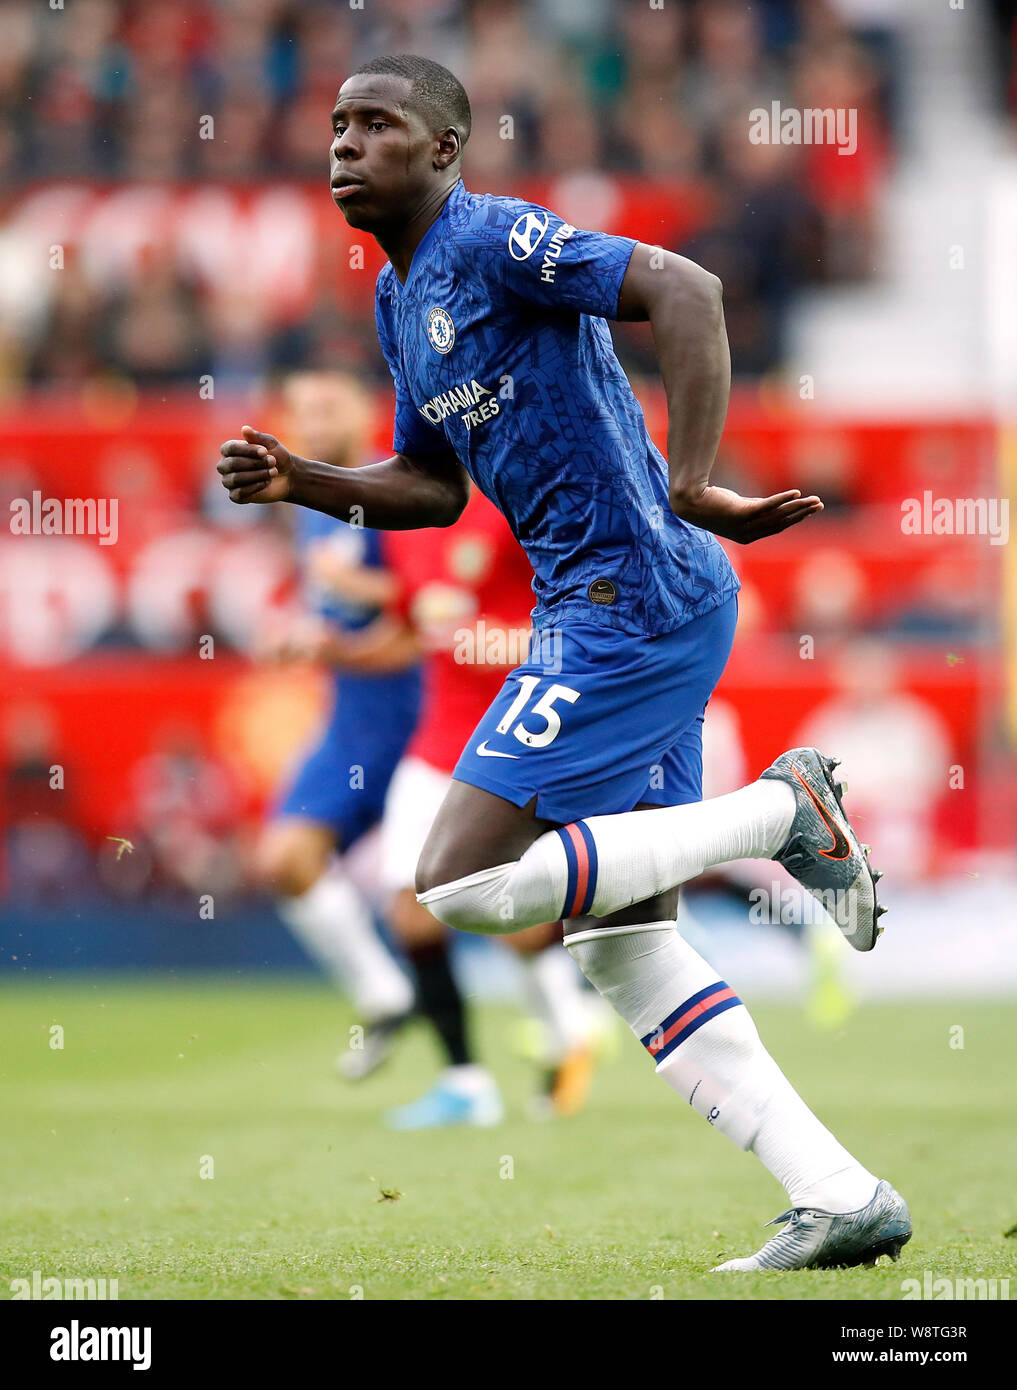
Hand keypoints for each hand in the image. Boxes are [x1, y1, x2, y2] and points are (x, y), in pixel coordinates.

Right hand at [218, 426, 294, 503]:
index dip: (248, 450)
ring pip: (236, 479)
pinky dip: (256, 487)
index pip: (230, 448)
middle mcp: (225, 465)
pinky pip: (239, 493)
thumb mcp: (271, 444)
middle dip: (255, 463)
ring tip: (273, 472)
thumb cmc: (277, 457)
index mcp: (230, 450)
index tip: (265, 451)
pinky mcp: (236, 496)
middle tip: (272, 462)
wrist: (288, 476)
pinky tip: (267, 482)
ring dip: (257, 475)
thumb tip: (245, 428)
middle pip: (232, 464)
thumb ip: (258, 437)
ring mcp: (229, 481)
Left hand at [673, 485, 822, 543]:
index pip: (778, 527)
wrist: (690, 501)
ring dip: (798, 507)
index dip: (795, 519)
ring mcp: (744, 524)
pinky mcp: (740, 512)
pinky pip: (766, 506)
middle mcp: (748, 533)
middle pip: (782, 523)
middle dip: (802, 514)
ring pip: (777, 516)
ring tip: (814, 500)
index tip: (810, 510)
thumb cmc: (710, 503)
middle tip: (819, 505)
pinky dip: (782, 500)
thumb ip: (753, 509)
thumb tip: (769, 505)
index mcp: (748, 536)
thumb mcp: (736, 508)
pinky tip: (796, 493)